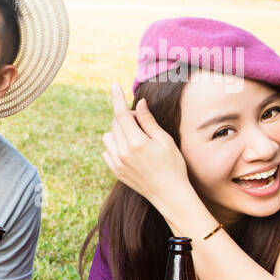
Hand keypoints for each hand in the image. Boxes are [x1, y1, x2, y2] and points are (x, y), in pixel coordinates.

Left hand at [100, 83, 190, 209]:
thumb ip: (149, 122)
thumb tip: (139, 104)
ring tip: (135, 138)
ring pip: (108, 137)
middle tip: (142, 123)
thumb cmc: (173, 165)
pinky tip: (129, 150)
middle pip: (115, 124)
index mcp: (136, 143)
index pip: (122, 114)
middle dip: (126, 117)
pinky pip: (107, 151)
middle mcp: (122, 153)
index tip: (114, 85)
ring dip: (118, 132)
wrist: (169, 194)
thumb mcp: (165, 140)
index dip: (117, 98)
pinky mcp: (115, 171)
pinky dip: (114, 146)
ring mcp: (117, 163)